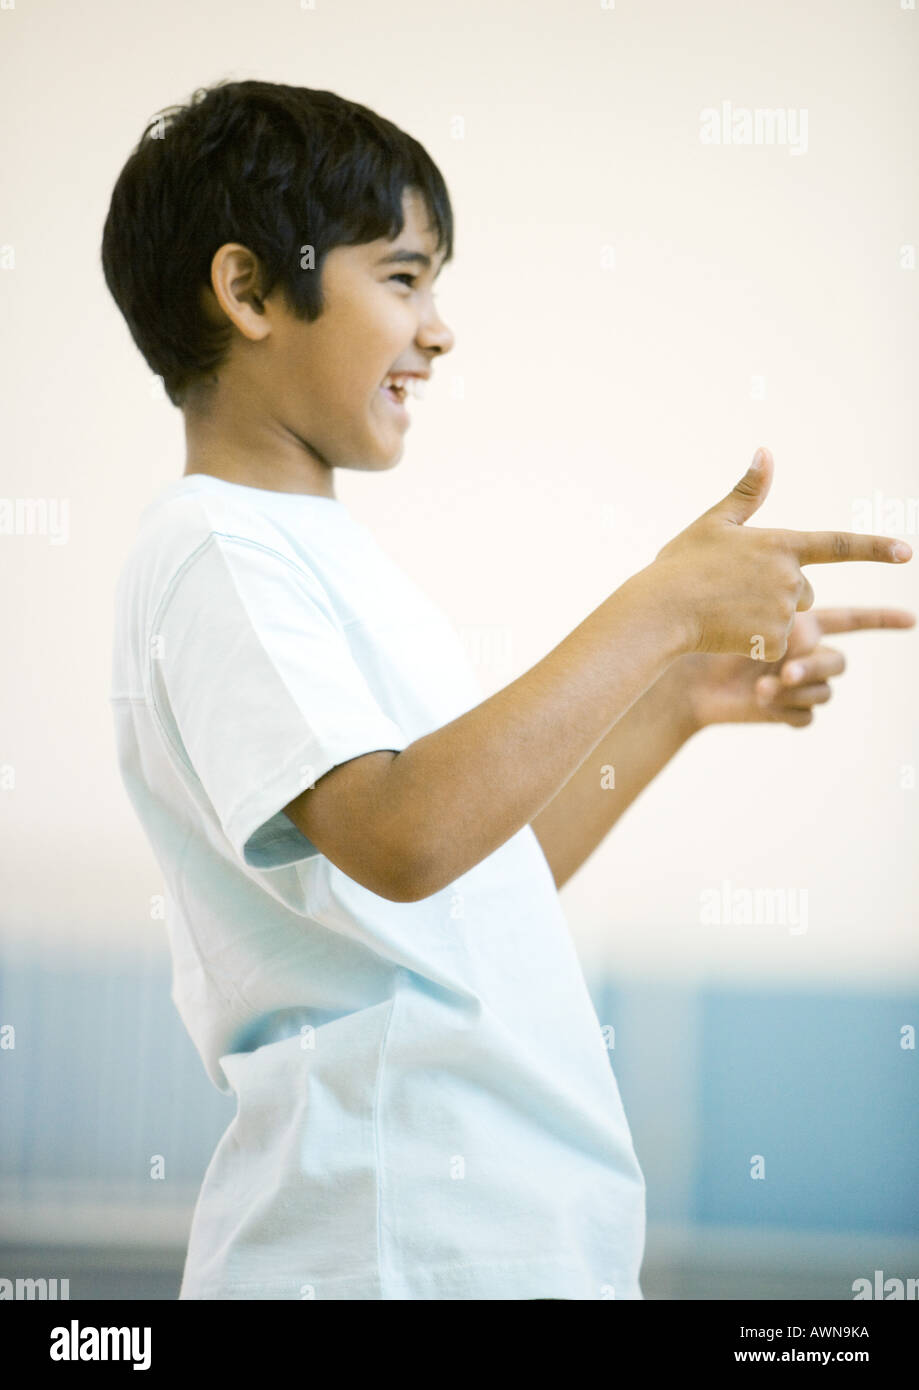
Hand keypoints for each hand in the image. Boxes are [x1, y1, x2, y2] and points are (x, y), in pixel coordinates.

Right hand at [648, 447, 911, 659]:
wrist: (661, 611)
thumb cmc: (682, 565)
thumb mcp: (714, 523)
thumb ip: (748, 492)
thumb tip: (765, 451)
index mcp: (781, 544)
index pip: (840, 545)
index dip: (875, 548)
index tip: (907, 552)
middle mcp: (790, 577)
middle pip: (803, 589)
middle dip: (777, 592)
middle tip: (733, 590)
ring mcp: (783, 611)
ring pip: (787, 617)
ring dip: (762, 617)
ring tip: (725, 610)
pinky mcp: (773, 641)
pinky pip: (773, 644)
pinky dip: (752, 642)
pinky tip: (726, 633)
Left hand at [679, 607, 915, 729]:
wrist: (676, 671)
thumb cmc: (701, 630)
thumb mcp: (741, 604)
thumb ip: (776, 605)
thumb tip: (804, 628)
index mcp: (801, 622)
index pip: (853, 619)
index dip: (884, 620)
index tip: (913, 619)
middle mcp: (804, 654)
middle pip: (839, 659)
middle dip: (816, 664)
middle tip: (784, 668)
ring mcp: (794, 685)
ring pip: (825, 690)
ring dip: (798, 689)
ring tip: (763, 686)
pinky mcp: (781, 712)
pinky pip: (806, 717)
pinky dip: (787, 710)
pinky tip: (760, 701)